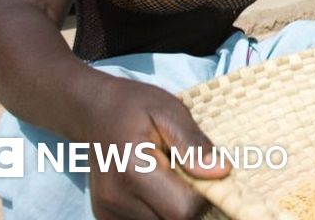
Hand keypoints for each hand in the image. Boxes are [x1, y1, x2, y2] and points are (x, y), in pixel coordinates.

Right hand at [83, 76, 229, 219]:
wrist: (93, 111)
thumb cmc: (134, 106)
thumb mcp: (169, 110)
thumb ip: (193, 143)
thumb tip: (221, 171)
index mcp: (132, 170)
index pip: (182, 209)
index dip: (204, 197)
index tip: (207, 174)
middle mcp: (115, 198)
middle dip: (190, 204)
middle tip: (189, 175)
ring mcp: (107, 212)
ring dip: (174, 209)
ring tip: (170, 178)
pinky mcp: (106, 218)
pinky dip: (159, 212)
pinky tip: (157, 189)